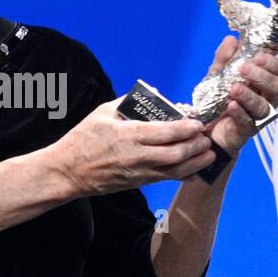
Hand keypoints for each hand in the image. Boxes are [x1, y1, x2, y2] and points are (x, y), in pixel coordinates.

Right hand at [48, 97, 215, 196]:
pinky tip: (194, 167)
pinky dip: (183, 173)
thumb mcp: (101, 113)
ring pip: (174, 170)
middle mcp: (137, 155)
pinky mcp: (138, 182)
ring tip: (209, 154)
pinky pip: (166, 179)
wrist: (68, 171)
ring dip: (195, 162)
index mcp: (128, 135)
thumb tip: (152, 93)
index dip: (186, 128)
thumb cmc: (83, 139)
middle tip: (207, 138)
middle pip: (175, 154)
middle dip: (196, 146)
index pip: (165, 132)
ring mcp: (138, 172)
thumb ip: (128, 102)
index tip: (197, 123)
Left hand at [202, 36, 277, 154]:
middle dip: (261, 76)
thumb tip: (231, 40)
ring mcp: (259, 116)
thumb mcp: (219, 73)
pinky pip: (248, 122)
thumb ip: (225, 57)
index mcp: (266, 81)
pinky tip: (231, 105)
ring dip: (249, 95)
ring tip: (234, 88)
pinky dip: (240, 113)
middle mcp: (268, 98)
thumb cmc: (220, 95)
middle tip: (243, 68)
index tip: (258, 56)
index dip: (273, 62)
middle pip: (276, 87)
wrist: (206, 124)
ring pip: (263, 106)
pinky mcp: (248, 130)